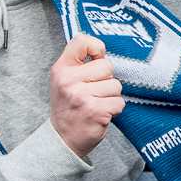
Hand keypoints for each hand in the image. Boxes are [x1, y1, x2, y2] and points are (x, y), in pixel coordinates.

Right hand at [50, 36, 123, 157]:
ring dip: (111, 96)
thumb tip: (103, 51)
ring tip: (96, 104)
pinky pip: (119, 102)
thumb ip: (80, 64)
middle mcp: (69, 80)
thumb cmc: (69, 108)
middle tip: (94, 92)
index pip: (81, 41)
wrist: (62, 139)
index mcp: (61, 69)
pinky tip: (101, 114)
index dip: (96, 48)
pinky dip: (114, 109)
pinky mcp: (95, 111)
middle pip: (107, 66)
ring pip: (115, 85)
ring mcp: (82, 96)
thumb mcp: (65, 81)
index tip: (96, 59)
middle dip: (106, 80)